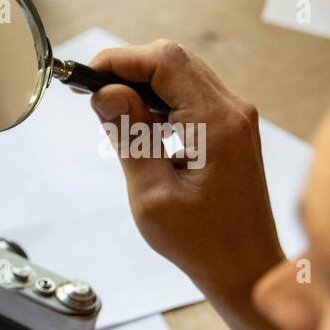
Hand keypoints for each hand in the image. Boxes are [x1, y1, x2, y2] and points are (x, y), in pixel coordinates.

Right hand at [90, 40, 295, 329]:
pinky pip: (190, 97)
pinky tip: (138, 128)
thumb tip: (105, 94)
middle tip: (89, 95)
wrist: (245, 268)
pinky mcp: (230, 130)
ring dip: (141, 87)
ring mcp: (235, 119)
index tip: (84, 77)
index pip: (165, 62)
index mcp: (216, 123)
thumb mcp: (151, 193)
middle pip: (174, 61)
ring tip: (108, 114)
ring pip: (181, 76)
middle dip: (127, 70)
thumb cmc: (202, 241)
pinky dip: (159, 103)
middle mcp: (232, 111)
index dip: (120, 61)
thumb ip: (128, 137)